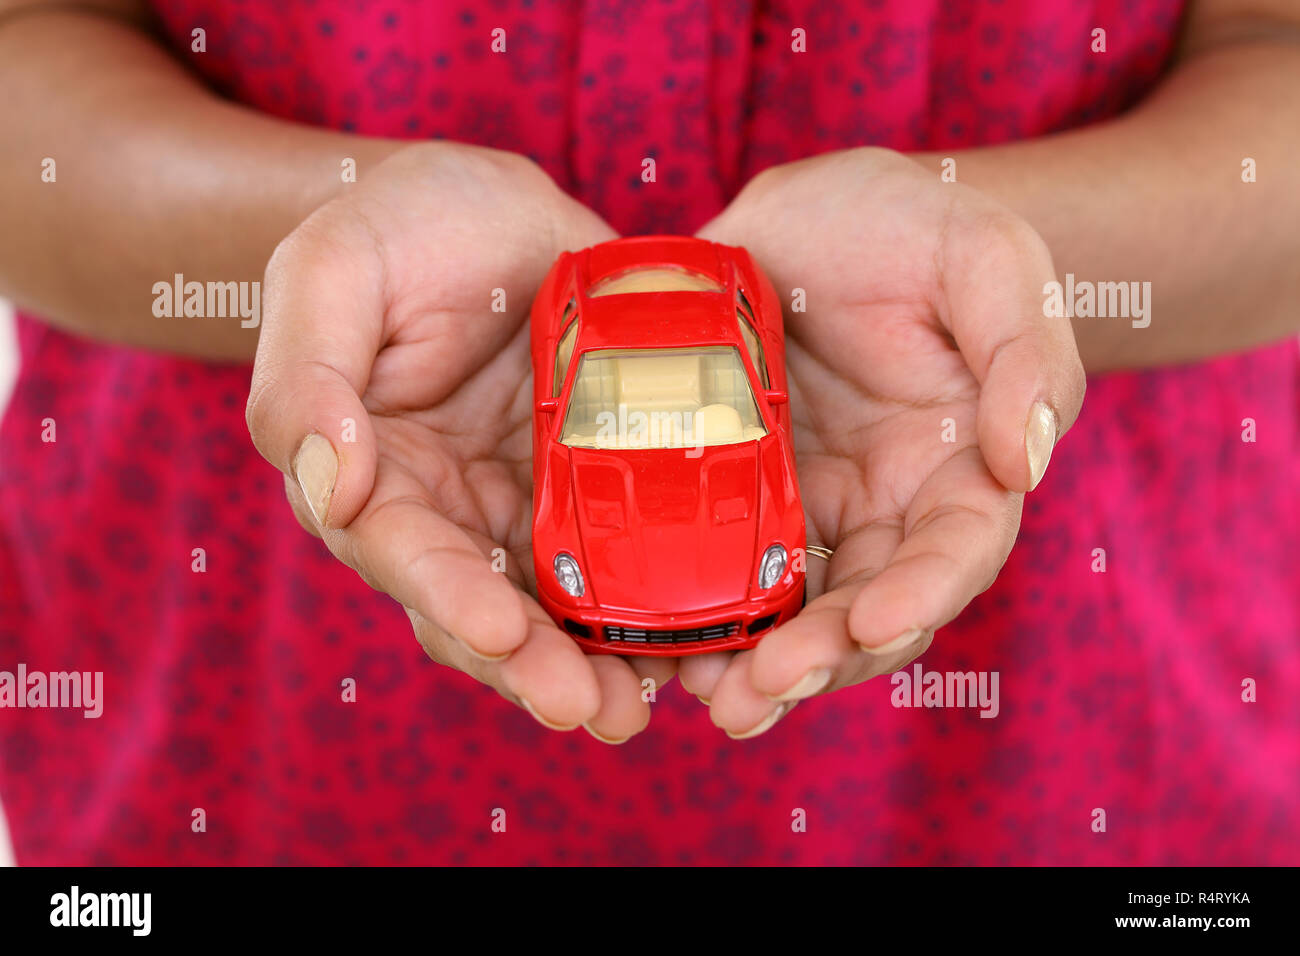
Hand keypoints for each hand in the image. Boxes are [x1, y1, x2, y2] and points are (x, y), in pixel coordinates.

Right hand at [246, 143, 672, 741]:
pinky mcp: (601, 489)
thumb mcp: (335, 269)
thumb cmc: (401, 227)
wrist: (497, 211)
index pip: (402, 552)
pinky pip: (628, 558)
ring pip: (560, 607)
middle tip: (597, 711)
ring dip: (601, 662)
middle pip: (484, 610)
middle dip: (535, 666)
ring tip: (648, 702)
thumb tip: (327, 483)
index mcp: (375, 477)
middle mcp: (452, 513)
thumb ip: (307, 373)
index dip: (447, 596)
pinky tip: (703, 639)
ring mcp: (530, 508)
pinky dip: (658, 602)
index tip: (500, 632)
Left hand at [686, 147, 1085, 737]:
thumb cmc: (911, 224)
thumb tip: (1024, 460)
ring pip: (788, 611)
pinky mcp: (730, 501)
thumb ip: (1025, 348)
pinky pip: (715, 571)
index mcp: (957, 469)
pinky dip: (694, 617)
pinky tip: (654, 648)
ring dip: (753, 666)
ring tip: (708, 699)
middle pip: (863, 610)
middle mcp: (882, 511)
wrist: (807, 218)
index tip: (871, 622)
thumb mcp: (984, 256)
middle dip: (819, 658)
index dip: (919, 595)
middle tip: (757, 693)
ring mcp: (802, 513)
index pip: (953, 551)